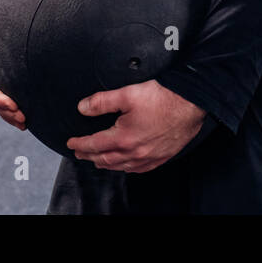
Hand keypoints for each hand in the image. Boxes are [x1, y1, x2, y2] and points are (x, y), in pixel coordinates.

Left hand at [66, 80, 205, 173]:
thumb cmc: (164, 98)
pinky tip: (126, 165)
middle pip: (105, 159)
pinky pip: (139, 169)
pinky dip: (127, 168)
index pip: (94, 144)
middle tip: (80, 152)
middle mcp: (135, 152)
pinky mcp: (161, 156)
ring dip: (106, 164)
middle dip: (89, 156)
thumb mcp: (127, 94)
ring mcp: (149, 157)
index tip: (71, 143)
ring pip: (121, 166)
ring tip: (98, 160)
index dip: (80, 143)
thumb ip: (101, 102)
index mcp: (123, 138)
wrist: (190, 103)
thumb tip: (83, 108)